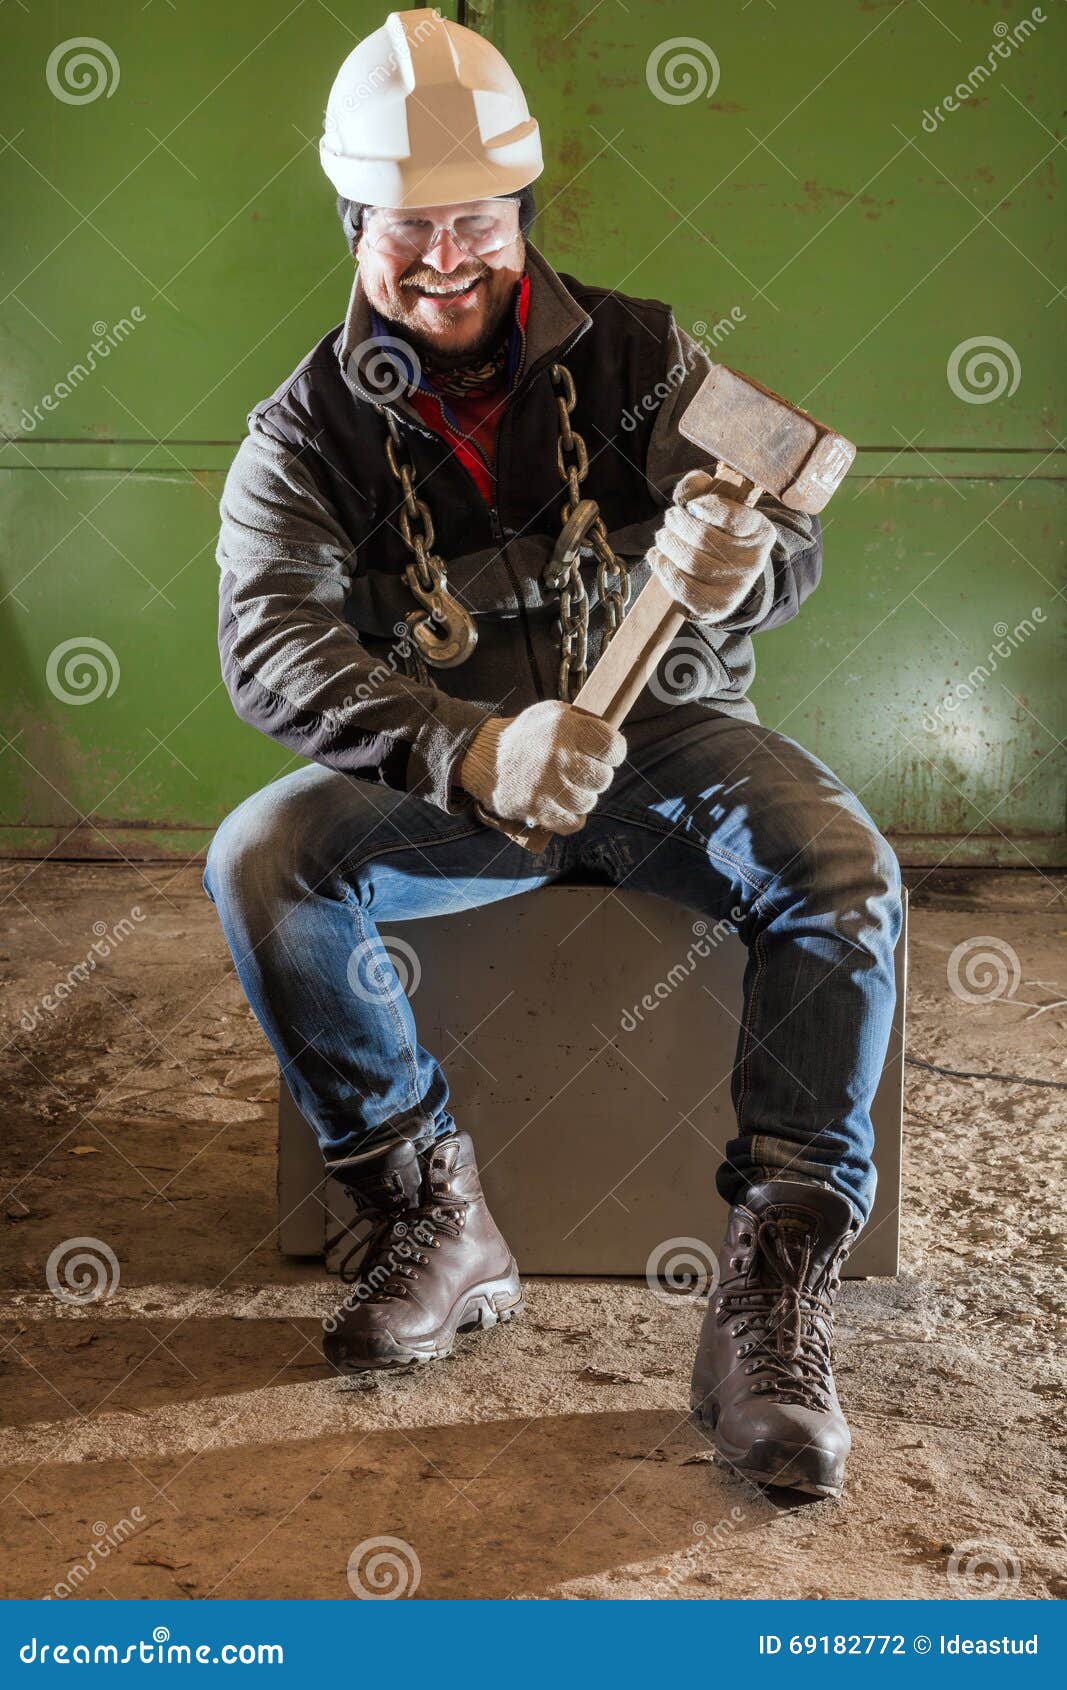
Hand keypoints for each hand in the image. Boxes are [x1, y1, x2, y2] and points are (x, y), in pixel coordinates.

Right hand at [460, 699, 625, 834]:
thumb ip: (586, 724)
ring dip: (581, 798)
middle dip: (596, 777)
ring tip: (566, 788)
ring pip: (588, 802)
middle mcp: (557, 754)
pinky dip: (570, 817)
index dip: (613, 754)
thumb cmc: (528, 735)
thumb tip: (616, 744)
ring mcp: (546, 784)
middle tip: (580, 773)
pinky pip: (572, 823)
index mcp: (565, 726)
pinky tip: (561, 805)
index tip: (603, 755)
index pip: (614, 747)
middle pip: (603, 778)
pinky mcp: (536, 808)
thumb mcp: (555, 713)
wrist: (484, 757)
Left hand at [650, 468, 775, 622]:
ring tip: (663, 537)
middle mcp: (754, 561)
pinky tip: (658, 556)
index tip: (692, 505)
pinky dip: (664, 568)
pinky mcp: (718, 606)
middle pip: (703, 538)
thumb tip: (692, 487)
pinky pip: (683, 588)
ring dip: (668, 544)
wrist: (723, 578)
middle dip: (678, 524)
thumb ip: (701, 487)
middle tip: (670, 518)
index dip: (708, 508)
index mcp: (760, 531)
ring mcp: (737, 587)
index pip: (734, 518)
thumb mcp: (716, 505)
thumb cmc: (717, 532)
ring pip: (691, 562)